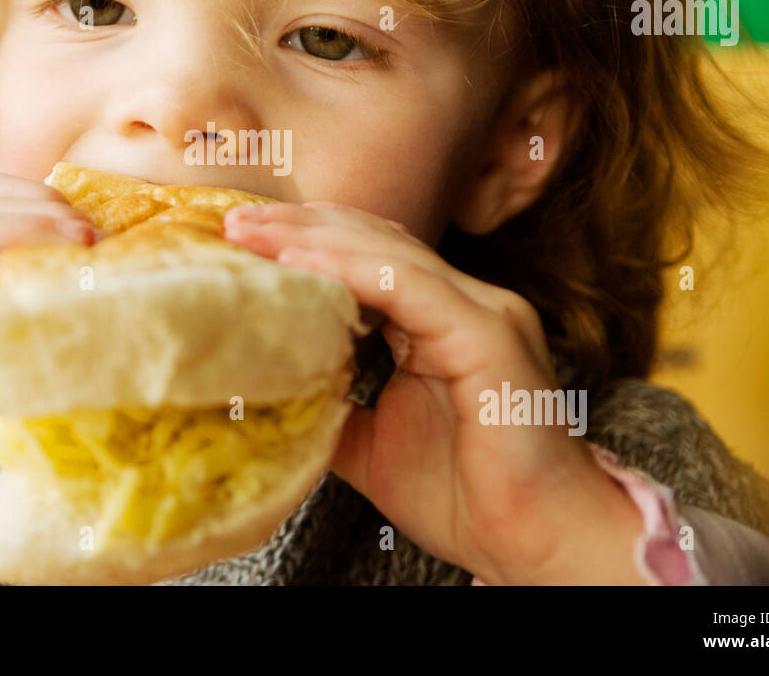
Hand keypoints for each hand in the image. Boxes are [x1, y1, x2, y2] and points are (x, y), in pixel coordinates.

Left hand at [223, 200, 645, 583]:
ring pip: (387, 253)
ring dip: (313, 238)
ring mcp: (483, 312)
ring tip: (251, 233)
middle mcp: (467, 302)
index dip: (306, 242)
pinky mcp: (488, 333)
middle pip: (373, 242)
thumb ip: (329, 405)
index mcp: (444, 319)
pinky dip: (350, 269)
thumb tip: (265, 388)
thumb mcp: (371, 443)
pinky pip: (409, 287)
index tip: (240, 243)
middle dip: (300, 227)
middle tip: (234, 223)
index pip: (369, 258)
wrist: (534, 545)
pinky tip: (298, 263)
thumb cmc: (467, 497)